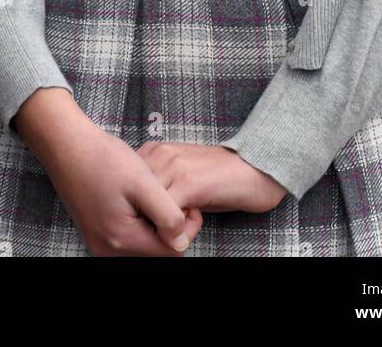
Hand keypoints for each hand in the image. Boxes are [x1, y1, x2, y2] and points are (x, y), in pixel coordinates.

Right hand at [16, 93, 202, 256]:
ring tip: (151, 193)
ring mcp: (100, 243)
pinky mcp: (97, 233)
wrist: (66, 146)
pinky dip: (139, 220)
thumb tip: (182, 242)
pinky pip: (129, 235)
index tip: (188, 202)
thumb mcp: (143, 182)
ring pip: (144, 243)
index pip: (171, 251)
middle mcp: (109, 249)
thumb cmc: (104, 159)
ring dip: (154, 222)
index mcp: (122, 239)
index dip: (186, 228)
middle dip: (169, 226)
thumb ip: (167, 215)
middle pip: (156, 250)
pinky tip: (136, 196)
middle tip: (169, 194)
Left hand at [135, 140, 288, 214]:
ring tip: (183, 226)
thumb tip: (138, 212)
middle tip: (168, 227)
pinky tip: (196, 222)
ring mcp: (173, 166)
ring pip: (147, 209)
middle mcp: (159, 154)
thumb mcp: (181, 177)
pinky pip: (166, 216)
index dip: (139, 210)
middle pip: (132, 199)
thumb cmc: (218, 178)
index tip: (156, 219)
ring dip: (161, 226)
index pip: (126, 188)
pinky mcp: (189, 182)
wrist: (255, 168)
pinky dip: (175, 230)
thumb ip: (159, 186)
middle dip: (146, 220)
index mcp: (154, 152)